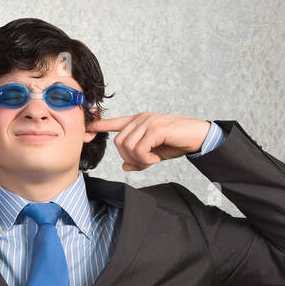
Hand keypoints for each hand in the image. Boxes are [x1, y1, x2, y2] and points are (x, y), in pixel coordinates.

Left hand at [86, 113, 210, 170]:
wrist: (198, 136)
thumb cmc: (175, 142)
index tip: (86, 128)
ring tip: (151, 160)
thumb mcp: (154, 153)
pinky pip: (139, 149)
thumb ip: (138, 158)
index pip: (113, 122)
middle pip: (118, 142)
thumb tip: (124, 166)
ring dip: (138, 159)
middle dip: (128, 157)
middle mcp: (140, 119)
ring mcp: (147, 122)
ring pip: (127, 146)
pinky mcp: (156, 128)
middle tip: (144, 162)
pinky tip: (156, 159)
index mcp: (137, 122)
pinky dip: (145, 159)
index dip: (98, 126)